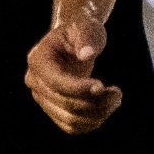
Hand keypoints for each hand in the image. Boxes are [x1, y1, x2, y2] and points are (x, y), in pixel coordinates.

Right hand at [24, 18, 122, 133]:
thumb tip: (86, 54)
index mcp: (38, 59)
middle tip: (118, 92)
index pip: (56, 82)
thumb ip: (87, 38)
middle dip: (95, 102)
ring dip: (97, 114)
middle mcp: (35, 81)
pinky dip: (92, 122)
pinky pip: (72, 127)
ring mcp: (42, 98)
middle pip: (64, 104)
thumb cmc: (82, 29)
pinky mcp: (53, 109)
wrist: (75, 39)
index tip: (103, 85)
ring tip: (115, 98)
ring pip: (69, 120)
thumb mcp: (87, 26)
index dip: (79, 88)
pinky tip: (107, 108)